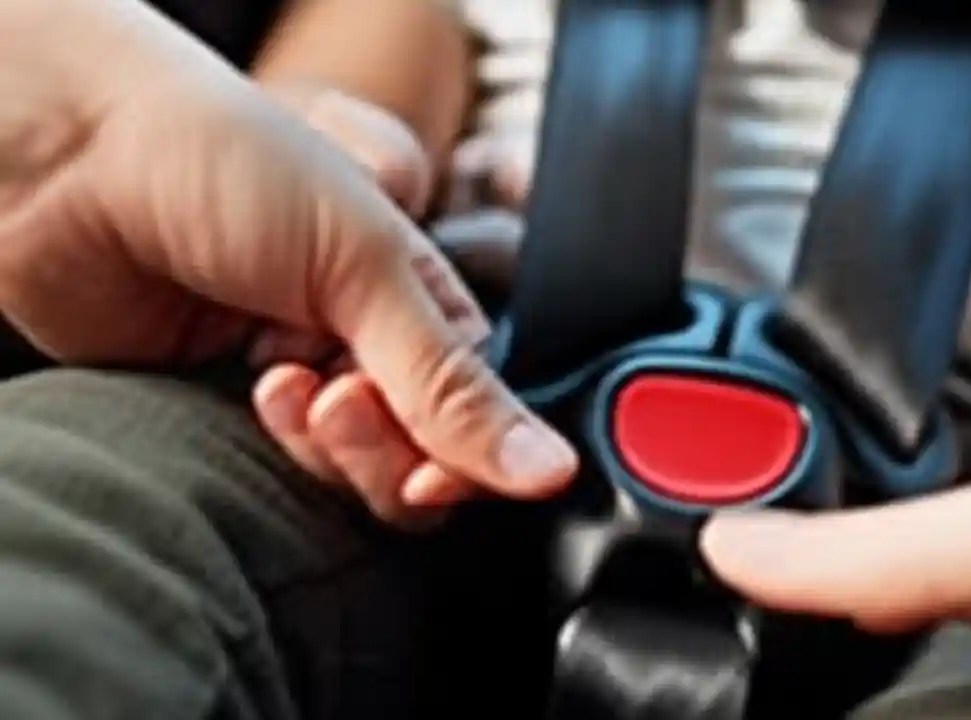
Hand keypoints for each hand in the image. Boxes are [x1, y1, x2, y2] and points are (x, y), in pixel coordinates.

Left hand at [0, 0, 576, 519]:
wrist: (71, 158)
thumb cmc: (227, 163)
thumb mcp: (366, 265)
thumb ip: (454, 386)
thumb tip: (548, 465)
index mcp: (424, 295)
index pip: (480, 411)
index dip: (465, 456)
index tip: (433, 474)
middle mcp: (373, 341)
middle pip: (422, 454)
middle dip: (384, 446)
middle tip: (338, 399)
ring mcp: (307, 376)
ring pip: (356, 471)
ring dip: (329, 444)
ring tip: (284, 381)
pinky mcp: (239, 408)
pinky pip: (289, 469)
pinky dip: (282, 443)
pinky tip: (256, 390)